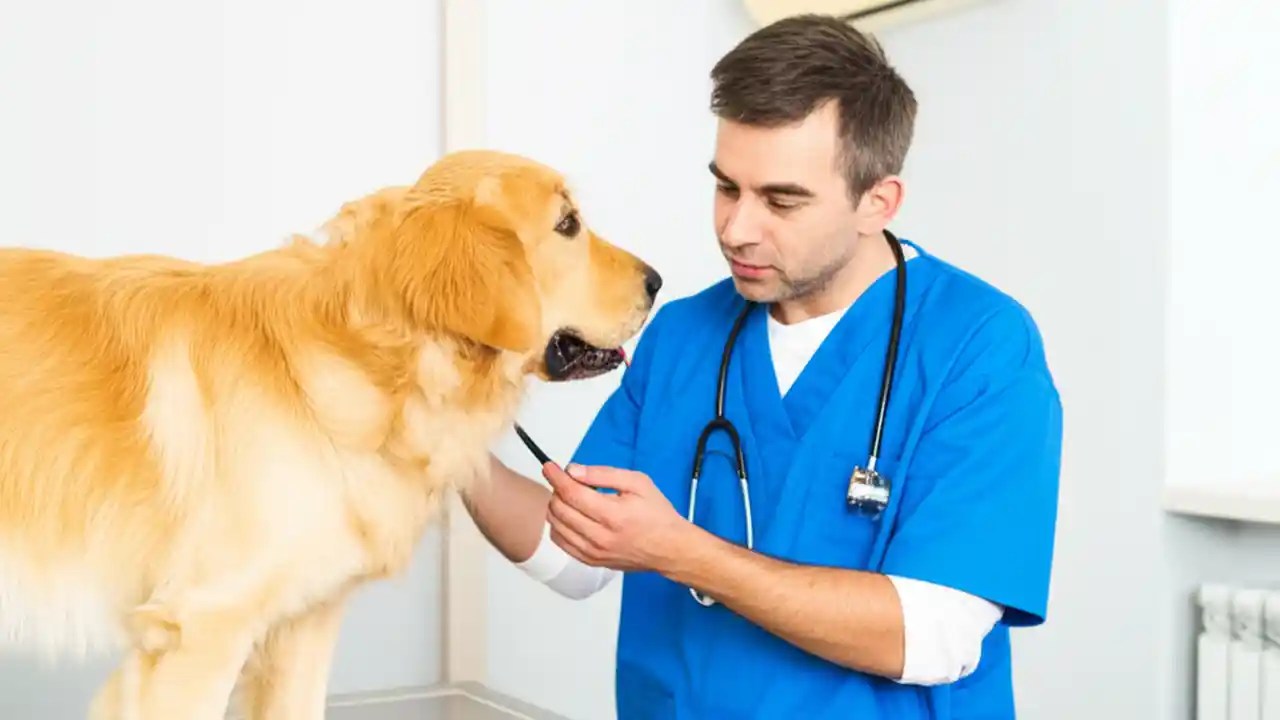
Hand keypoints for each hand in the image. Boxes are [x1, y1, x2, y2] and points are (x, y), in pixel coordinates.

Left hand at [543, 463, 690, 573]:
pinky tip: (570, 517)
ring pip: (556, 526)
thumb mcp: (638, 483)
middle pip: (560, 509)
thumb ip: (604, 474)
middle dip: (557, 490)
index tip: (550, 467)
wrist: (670, 549)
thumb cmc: (658, 516)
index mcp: (613, 515)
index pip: (572, 493)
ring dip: (557, 507)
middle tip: (567, 481)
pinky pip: (561, 542)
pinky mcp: (590, 561)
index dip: (556, 477)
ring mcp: (593, 553)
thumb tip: (574, 471)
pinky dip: (559, 526)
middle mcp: (600, 537)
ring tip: (571, 498)